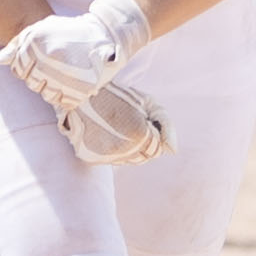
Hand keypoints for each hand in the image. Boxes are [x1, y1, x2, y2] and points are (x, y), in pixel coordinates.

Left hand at [0, 0, 152, 114]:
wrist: (107, 33)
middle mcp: (47, 59)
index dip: (29, 67)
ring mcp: (63, 75)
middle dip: (42, 77)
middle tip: (59, 66)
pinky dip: (68, 97)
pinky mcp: (79, 87)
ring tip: (67, 74)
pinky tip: (75, 83)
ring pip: (46, 95)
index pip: (17, 70)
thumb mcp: (43, 28)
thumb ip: (18, 43)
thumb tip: (0, 61)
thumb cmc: (70, 31)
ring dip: (55, 88)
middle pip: (31, 84)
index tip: (45, 60)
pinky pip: (63, 103)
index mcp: (35, 43)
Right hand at [59, 81, 174, 165]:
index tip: (141, 118)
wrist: (82, 93)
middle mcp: (122, 151)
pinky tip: (107, 133)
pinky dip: (113, 150)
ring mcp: (105, 157)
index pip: (158, 149)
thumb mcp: (148, 102)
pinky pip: (111, 161)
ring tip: (118, 127)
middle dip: (144, 143)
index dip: (153, 133)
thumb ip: (166, 125)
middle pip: (144, 158)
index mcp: (139, 136)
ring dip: (130, 148)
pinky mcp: (90, 159)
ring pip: (128, 161)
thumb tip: (173, 151)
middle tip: (130, 122)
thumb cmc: (119, 95)